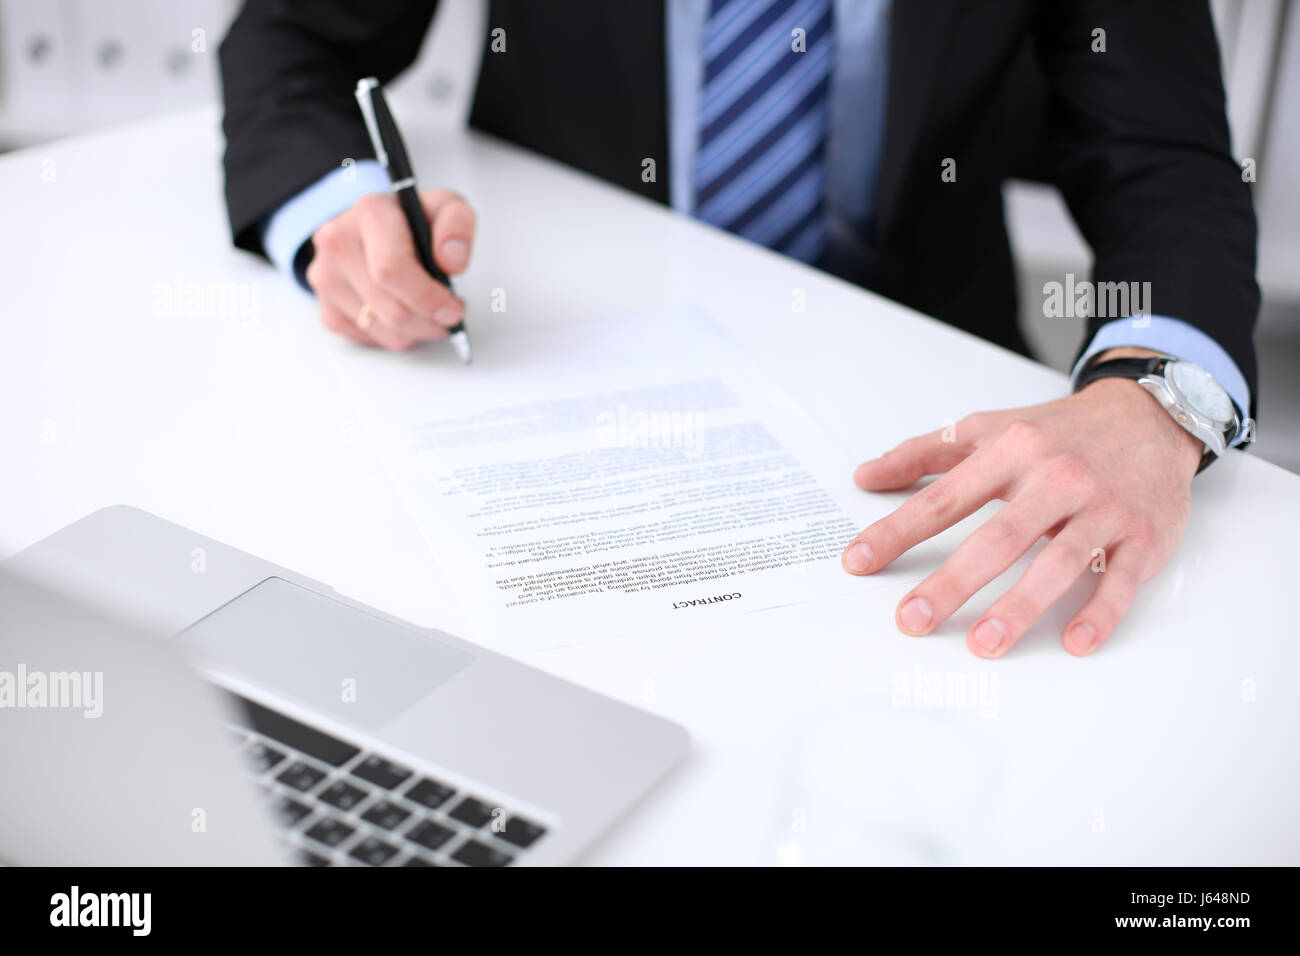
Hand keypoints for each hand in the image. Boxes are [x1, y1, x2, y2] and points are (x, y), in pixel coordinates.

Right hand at [305, 189, 474, 349]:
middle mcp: (339, 243)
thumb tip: (451, 261)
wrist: (370, 225)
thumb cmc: (410, 220)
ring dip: (415, 332)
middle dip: (429, 323)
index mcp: (370, 214)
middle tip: (448, 318)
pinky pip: (367, 338)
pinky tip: (403, 314)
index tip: (453, 309)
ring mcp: (327, 277)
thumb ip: (456, 226)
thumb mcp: (445, 207)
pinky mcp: (325, 306)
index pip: (392, 269)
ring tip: (428, 314)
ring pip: (382, 329)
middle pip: (390, 308)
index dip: (428, 299)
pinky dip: (394, 335)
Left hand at [840, 349, 1204, 657]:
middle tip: (913, 619)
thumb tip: (867, 476)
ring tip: (983, 643)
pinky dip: (1099, 613)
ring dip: (1019, 607)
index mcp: (1012, 451)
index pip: (944, 499)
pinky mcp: (1142, 537)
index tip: (859, 561)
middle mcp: (1057, 478)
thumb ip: (924, 454)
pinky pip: (1120, 581)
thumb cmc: (1061, 431)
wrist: (1150, 418)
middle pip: (998, 538)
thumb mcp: (989, 428)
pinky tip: (1074, 641)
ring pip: (1058, 563)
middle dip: (952, 582)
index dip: (897, 531)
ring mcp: (1102, 509)